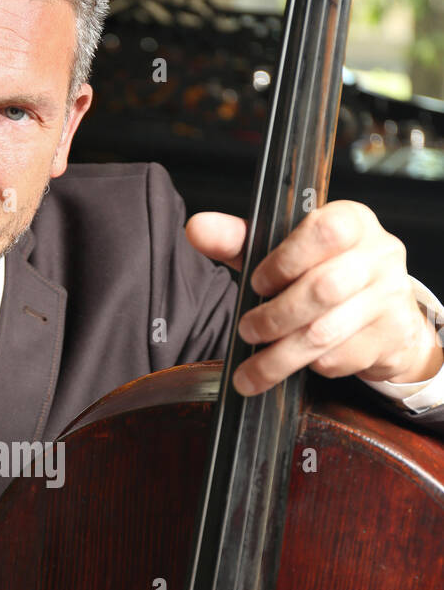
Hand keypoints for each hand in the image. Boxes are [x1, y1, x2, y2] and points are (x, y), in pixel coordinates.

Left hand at [185, 202, 443, 395]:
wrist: (386, 314)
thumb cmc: (325, 273)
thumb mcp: (283, 251)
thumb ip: (240, 240)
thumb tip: (198, 228)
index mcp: (352, 221)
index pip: (325, 231)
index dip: (285, 261)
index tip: (257, 284)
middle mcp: (379, 254)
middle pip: (324, 288)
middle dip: (275, 317)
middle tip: (247, 330)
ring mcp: (389, 296)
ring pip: (327, 332)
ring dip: (280, 356)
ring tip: (252, 369)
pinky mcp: (390, 336)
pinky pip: (341, 358)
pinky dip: (311, 367)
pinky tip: (298, 363)